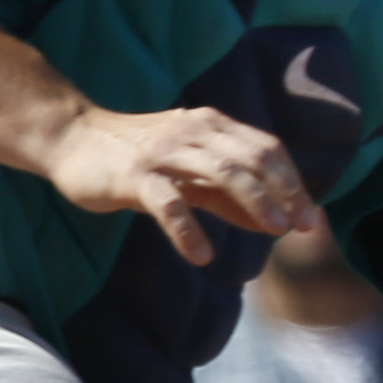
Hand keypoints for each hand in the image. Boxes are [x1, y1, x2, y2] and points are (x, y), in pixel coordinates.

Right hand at [43, 104, 316, 266]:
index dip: (293, 181)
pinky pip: (168, 202)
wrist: (71, 139)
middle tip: (301, 226)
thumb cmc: (137, 157)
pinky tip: (203, 255)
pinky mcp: (133, 175)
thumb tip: (276, 222)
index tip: (311, 216)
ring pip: (221, 171)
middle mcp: (193, 132)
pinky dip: (189, 230)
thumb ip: (229, 195)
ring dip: (253, 201)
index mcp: (211, 126)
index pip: (265, 148)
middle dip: (284, 192)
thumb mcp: (190, 172)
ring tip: (274, 231)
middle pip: (252, 158)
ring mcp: (163, 151)